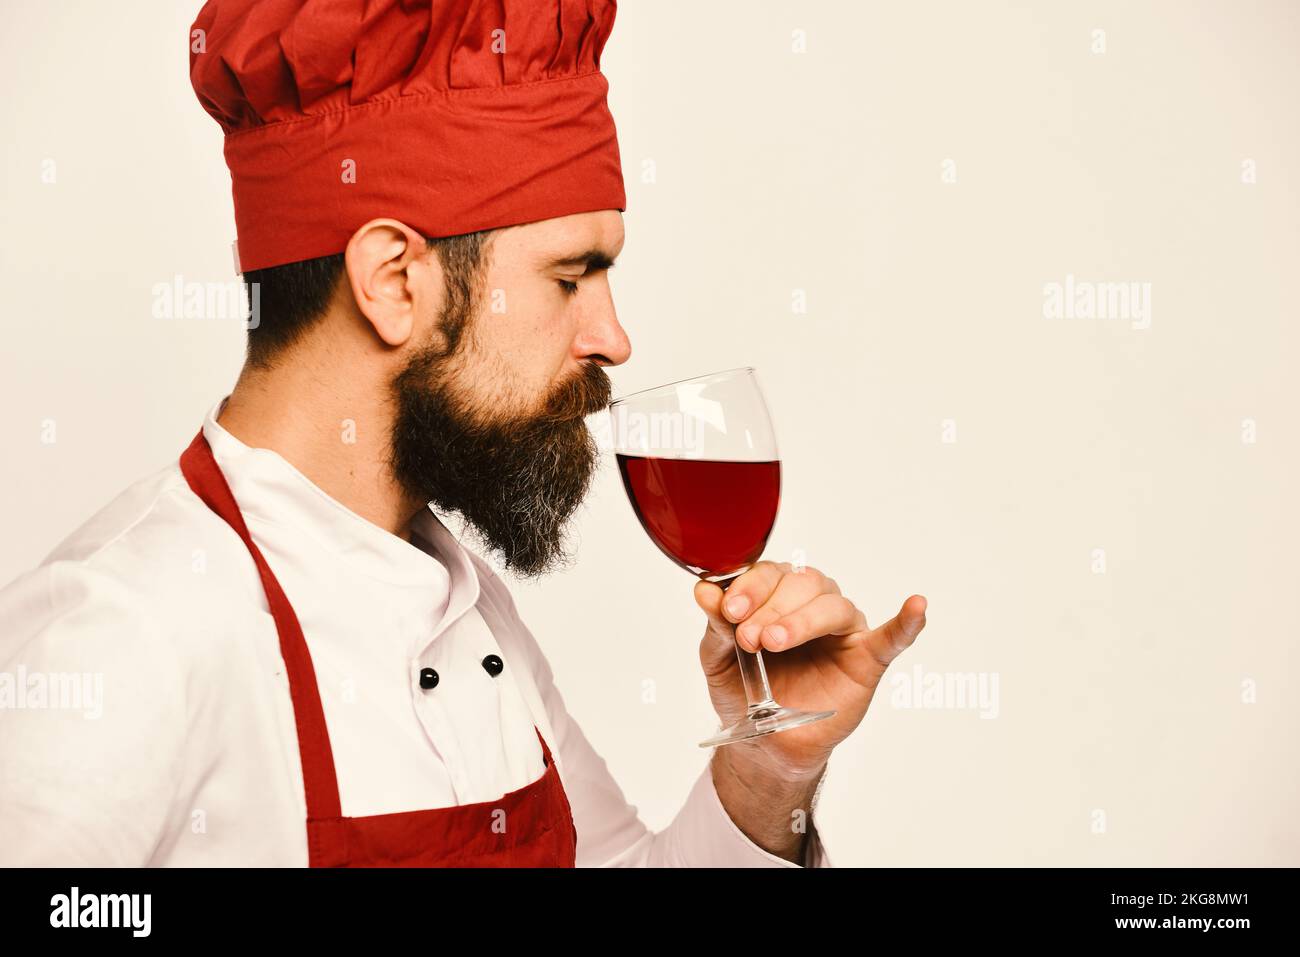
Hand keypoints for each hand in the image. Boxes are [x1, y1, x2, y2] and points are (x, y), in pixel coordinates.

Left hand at [694, 561, 926, 780]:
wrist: (763, 742)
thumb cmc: (744, 691)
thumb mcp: (719, 659)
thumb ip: (717, 626)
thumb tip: (704, 590)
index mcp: (777, 594)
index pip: (770, 573)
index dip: (751, 587)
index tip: (730, 611)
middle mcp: (812, 603)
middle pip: (802, 583)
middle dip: (772, 606)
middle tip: (750, 638)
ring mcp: (843, 630)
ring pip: (832, 605)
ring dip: (802, 619)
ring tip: (773, 642)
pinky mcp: (867, 659)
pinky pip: (892, 637)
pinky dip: (906, 622)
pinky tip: (916, 606)